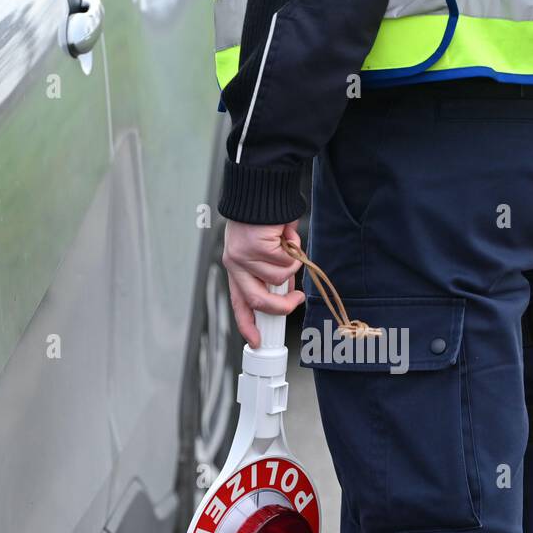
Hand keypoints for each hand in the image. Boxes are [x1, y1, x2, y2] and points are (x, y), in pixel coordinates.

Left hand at [222, 218, 305, 346]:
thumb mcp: (263, 251)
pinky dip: (293, 248)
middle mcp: (235, 264)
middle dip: (281, 306)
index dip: (248, 324)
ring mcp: (244, 256)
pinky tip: (284, 233)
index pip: (239, 302)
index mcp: (236, 268)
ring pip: (279, 278)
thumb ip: (270, 272)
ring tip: (285, 242)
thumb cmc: (264, 220)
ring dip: (291, 262)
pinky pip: (285, 261)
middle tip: (296, 300)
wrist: (261, 191)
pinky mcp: (256, 246)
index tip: (257, 341)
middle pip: (258, 300)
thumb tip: (286, 291)